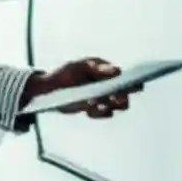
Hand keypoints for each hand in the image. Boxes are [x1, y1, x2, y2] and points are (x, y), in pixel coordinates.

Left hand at [20, 57, 137, 118]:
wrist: (50, 89)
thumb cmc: (65, 73)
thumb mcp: (79, 67)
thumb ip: (98, 68)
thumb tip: (117, 70)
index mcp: (107, 72)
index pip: (125, 77)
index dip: (132, 81)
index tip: (129, 84)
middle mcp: (109, 86)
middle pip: (124, 94)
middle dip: (122, 97)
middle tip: (114, 98)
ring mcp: (103, 99)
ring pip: (116, 106)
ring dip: (110, 106)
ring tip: (97, 104)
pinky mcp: (95, 110)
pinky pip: (103, 113)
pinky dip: (98, 112)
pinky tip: (88, 109)